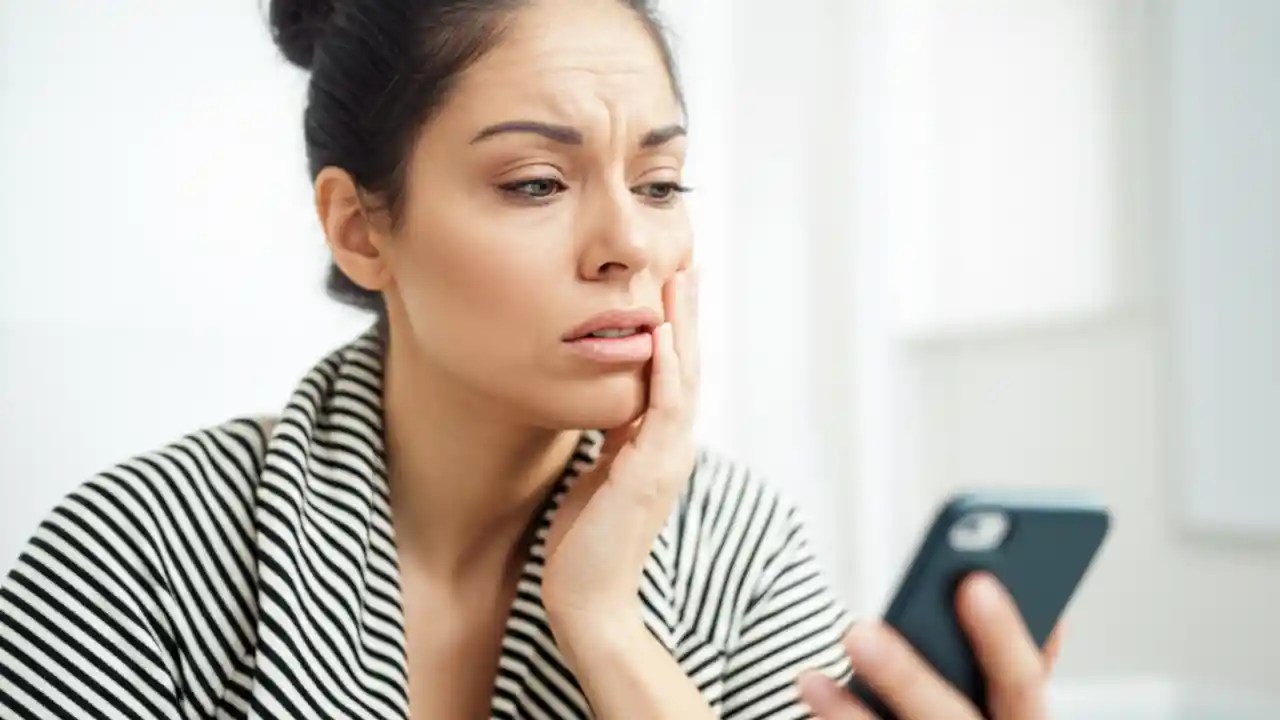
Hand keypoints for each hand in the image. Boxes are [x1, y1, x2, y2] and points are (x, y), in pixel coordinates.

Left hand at [542, 269, 699, 643]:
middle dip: (686, 315)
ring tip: (681, 280)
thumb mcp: (599, 475)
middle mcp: (671, 449)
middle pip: (687, 368)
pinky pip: (664, 410)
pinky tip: (662, 333)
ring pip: (683, 379)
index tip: (671, 288)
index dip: (675, 331)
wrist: (588, 602)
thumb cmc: (586, 544)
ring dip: (683, 327)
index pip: (673, 377)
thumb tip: (609, 407)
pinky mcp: (647, 474)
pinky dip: (667, 369)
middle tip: (689, 265)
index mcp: (658, 448)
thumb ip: (611, 441)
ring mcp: (665, 461)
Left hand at [799, 573, 1063, 718]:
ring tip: (810, 678)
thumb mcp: (1002, 701)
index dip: (1002, 636)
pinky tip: (809, 709)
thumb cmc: (969, 718)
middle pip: (949, 718)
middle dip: (906, 677)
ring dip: (851, 717)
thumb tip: (995, 585)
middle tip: (859, 632)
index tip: (974, 583)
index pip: (1022, 680)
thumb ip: (998, 658)